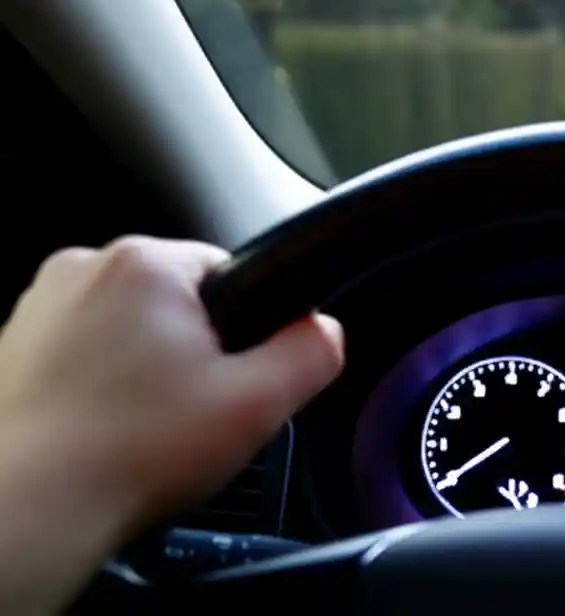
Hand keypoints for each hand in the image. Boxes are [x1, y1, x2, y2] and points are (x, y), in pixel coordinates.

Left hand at [0, 237, 343, 613]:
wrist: (25, 509)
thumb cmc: (128, 455)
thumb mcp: (257, 405)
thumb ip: (311, 353)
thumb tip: (324, 330)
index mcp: (146, 264)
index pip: (230, 272)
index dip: (246, 331)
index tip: (231, 380)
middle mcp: (83, 268)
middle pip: (177, 300)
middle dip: (192, 351)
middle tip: (190, 411)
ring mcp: (38, 306)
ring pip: (128, 327)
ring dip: (144, 368)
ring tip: (142, 426)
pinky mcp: (11, 346)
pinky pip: (81, 352)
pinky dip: (98, 385)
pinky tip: (103, 429)